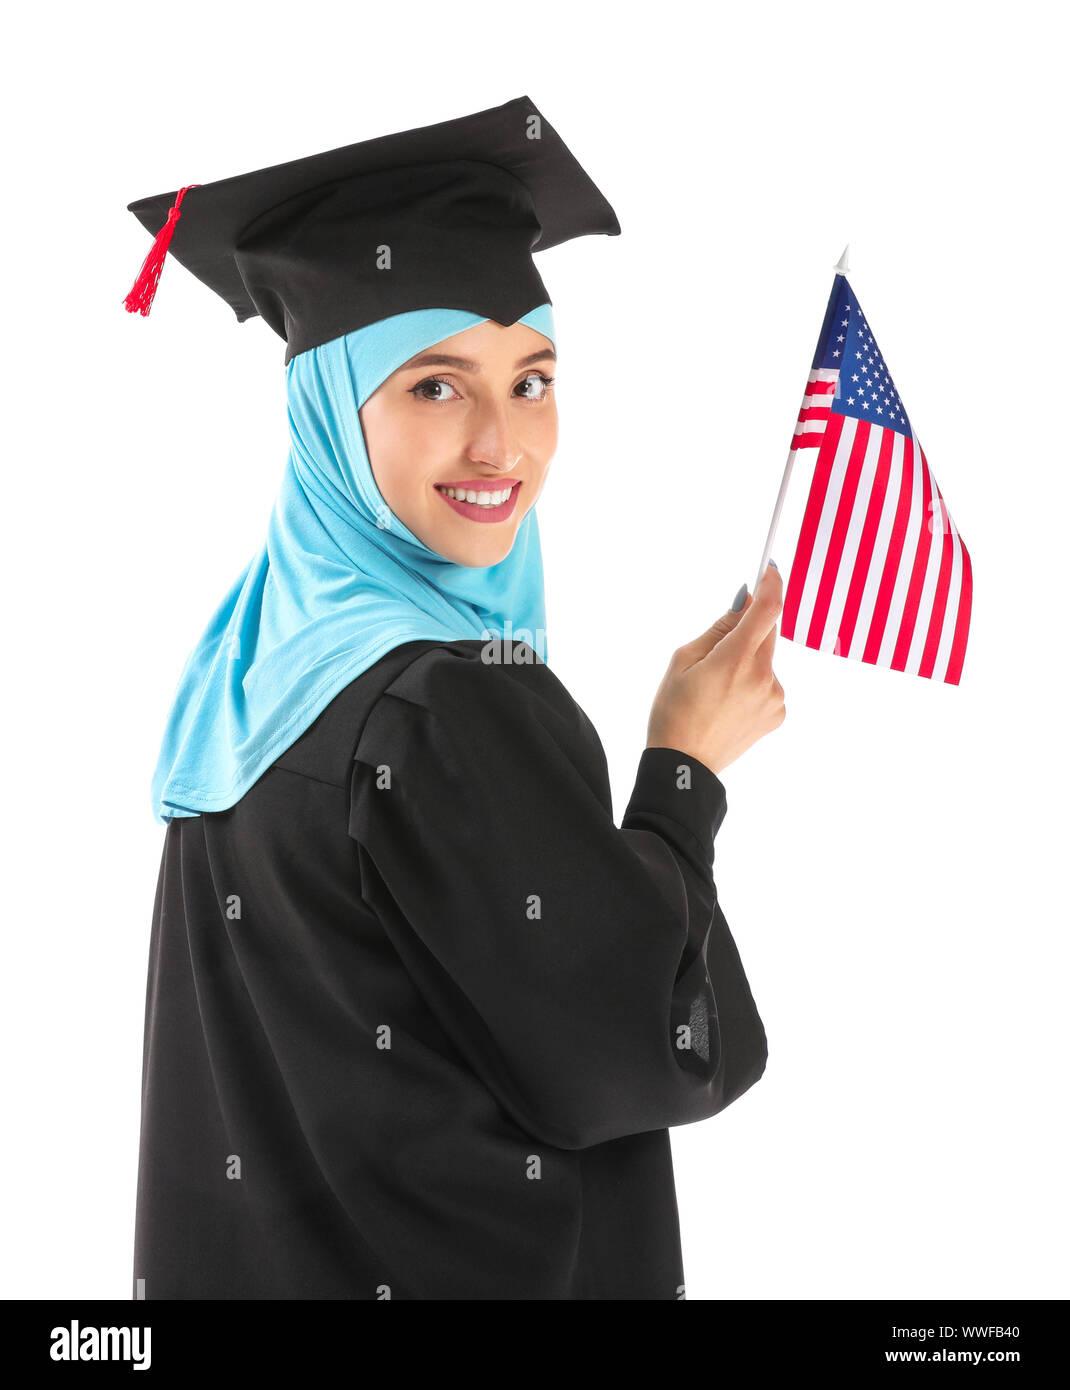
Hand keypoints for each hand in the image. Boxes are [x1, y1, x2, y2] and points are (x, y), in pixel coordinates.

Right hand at [645, 564, 786, 775]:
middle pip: (768, 631)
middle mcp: (763, 677)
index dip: (771, 583)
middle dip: (750, 625)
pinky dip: (753, 682)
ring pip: (766, 659)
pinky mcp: (778, 713)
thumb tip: (742, 604)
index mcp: (736, 660)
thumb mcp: (683, 661)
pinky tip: (728, 703)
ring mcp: (774, 697)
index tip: (769, 569)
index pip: (768, 609)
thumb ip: (718, 629)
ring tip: (717, 687)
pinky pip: (769, 683)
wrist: (684, 766)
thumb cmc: (674, 711)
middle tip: (721, 640)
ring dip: (748, 658)